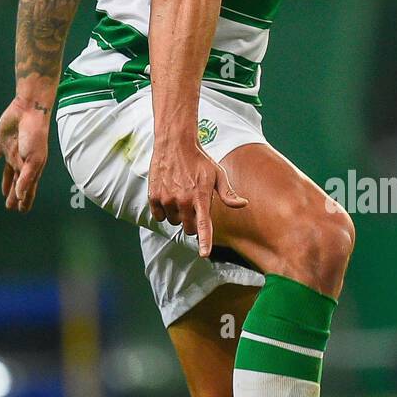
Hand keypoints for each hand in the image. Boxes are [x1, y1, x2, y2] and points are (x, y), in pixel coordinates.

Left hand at [0, 97, 49, 212]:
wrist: (29, 111)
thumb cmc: (36, 135)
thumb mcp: (34, 160)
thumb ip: (26, 178)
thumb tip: (21, 195)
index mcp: (33, 167)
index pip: (29, 188)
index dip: (27, 199)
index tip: (24, 210)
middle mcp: (23, 161)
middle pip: (18, 183)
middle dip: (16, 196)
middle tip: (11, 208)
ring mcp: (12, 152)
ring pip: (8, 173)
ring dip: (6, 184)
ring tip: (4, 195)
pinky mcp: (1, 143)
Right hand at [149, 139, 246, 256]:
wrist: (175, 143)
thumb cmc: (200, 160)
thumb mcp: (218, 175)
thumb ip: (228, 193)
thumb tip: (243, 204)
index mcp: (201, 197)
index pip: (204, 225)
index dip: (205, 241)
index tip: (204, 254)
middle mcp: (183, 200)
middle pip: (189, 228)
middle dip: (192, 223)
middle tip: (194, 206)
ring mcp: (167, 199)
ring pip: (174, 222)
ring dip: (178, 215)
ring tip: (181, 195)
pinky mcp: (154, 196)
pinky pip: (159, 216)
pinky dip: (163, 210)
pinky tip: (169, 196)